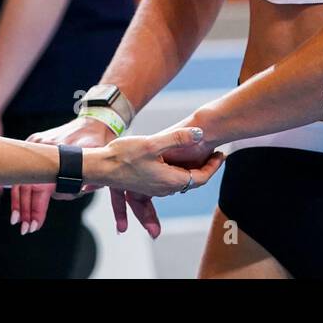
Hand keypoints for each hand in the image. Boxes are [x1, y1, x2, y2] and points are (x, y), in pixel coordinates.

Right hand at [9, 116, 114, 234]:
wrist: (94, 123)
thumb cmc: (98, 144)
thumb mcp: (98, 162)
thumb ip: (89, 178)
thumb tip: (80, 190)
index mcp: (57, 155)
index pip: (39, 188)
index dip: (35, 209)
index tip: (34, 226)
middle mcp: (43, 149)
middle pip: (25, 185)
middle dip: (24, 210)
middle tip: (25, 228)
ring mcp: (36, 144)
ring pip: (22, 177)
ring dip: (21, 200)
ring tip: (22, 218)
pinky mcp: (34, 143)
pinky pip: (23, 166)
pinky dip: (19, 183)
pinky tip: (17, 198)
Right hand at [94, 126, 223, 198]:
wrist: (100, 168)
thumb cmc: (123, 156)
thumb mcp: (152, 143)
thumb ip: (178, 138)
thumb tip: (200, 134)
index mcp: (170, 179)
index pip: (200, 178)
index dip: (213, 167)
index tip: (222, 154)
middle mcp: (164, 188)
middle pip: (192, 181)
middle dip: (206, 169)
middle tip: (215, 155)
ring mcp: (155, 188)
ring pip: (181, 183)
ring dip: (193, 173)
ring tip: (201, 159)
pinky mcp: (146, 186)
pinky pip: (168, 184)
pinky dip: (178, 176)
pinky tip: (176, 168)